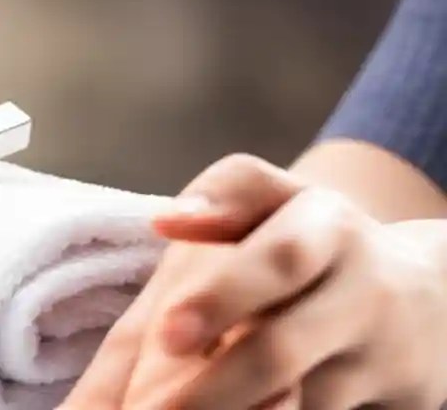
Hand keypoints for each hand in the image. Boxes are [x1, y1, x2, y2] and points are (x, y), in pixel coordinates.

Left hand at [62, 154, 446, 409]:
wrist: (427, 298)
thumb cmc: (315, 242)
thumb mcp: (281, 202)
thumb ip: (224, 198)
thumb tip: (165, 220)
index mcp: (329, 231)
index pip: (281, 259)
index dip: (223, 295)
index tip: (167, 334)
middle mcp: (363, 296)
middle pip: (281, 351)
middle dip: (214, 386)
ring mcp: (380, 360)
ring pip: (305, 403)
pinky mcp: (394, 406)